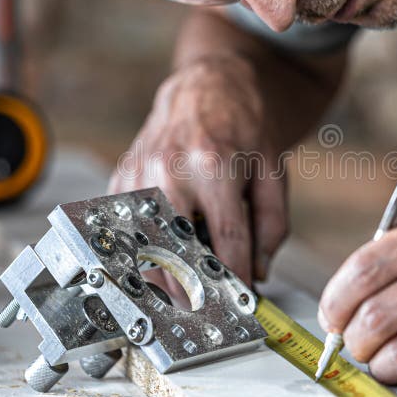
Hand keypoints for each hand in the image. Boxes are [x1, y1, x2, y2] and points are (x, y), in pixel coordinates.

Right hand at [109, 54, 286, 294]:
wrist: (207, 87)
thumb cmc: (243, 126)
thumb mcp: (273, 169)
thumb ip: (272, 224)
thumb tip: (259, 271)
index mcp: (215, 165)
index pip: (226, 241)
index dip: (235, 280)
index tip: (241, 303)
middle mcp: (171, 169)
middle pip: (175, 249)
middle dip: (191, 289)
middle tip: (206, 309)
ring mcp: (141, 172)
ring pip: (143, 244)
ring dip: (161, 276)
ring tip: (181, 294)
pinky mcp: (123, 175)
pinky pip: (126, 227)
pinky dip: (140, 250)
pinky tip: (158, 260)